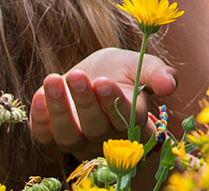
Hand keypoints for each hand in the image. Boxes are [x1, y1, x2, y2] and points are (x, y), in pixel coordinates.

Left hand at [29, 47, 174, 149]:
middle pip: (96, 128)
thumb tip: (170, 85)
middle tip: (78, 75)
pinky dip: (40, 119)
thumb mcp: (142, 66)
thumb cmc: (122, 72)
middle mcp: (106, 138)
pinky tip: (38, 95)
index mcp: (133, 122)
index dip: (114, 103)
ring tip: (53, 79)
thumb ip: (158, 73)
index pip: (125, 119)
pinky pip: (45, 136)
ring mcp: (79, 141)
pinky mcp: (54, 139)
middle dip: (85, 102)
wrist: (93, 77)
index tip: (103, 81)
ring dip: (59, 109)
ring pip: (68, 135)